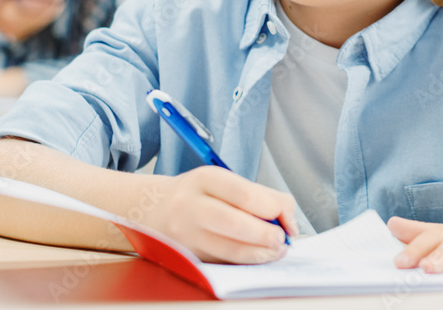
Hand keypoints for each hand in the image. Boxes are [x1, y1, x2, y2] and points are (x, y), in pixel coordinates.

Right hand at [142, 165, 298, 264]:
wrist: (152, 208)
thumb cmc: (198, 194)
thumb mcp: (223, 181)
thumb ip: (262, 195)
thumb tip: (290, 221)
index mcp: (205, 179)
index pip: (245, 194)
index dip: (274, 209)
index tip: (286, 220)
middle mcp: (190, 205)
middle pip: (236, 224)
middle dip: (267, 235)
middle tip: (281, 240)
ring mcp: (184, 233)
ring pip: (230, 250)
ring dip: (260, 253)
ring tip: (274, 251)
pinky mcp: (186, 255)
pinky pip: (222, 262)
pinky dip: (244, 261)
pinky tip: (254, 256)